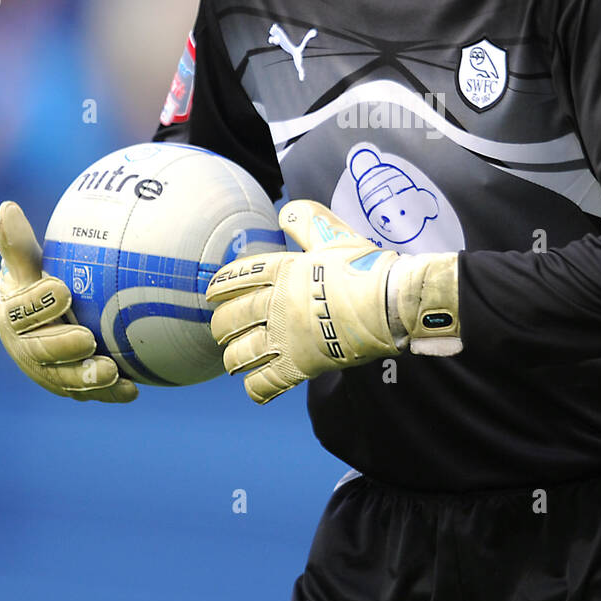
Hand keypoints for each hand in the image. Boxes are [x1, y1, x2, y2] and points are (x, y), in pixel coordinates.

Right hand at [0, 201, 137, 402]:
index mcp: (13, 317)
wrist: (55, 317)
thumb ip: (20, 244)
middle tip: (88, 339)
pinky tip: (133, 390)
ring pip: (64, 379)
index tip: (65, 290)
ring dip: (87, 378)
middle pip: (40, 352)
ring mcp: (48, 371)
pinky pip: (90, 393)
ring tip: (112, 372)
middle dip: (63, 348)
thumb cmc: (41, 283)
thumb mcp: (30, 264)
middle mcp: (25, 348)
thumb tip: (6, 208)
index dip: (40, 303)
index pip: (20, 313)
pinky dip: (110, 394)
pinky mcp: (72, 386)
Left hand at [206, 200, 460, 403]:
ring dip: (233, 357)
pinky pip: (265, 384)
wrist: (389, 303)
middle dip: (222, 325)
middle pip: (231, 319)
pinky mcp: (301, 365)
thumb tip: (285, 212)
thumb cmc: (365, 267)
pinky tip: (255, 386)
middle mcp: (276, 305)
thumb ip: (306, 223)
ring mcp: (286, 338)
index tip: (210, 294)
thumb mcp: (333, 235)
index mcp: (281, 272)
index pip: (236, 278)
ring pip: (241, 353)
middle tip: (222, 329)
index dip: (219, 287)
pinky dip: (256, 388)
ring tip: (234, 359)